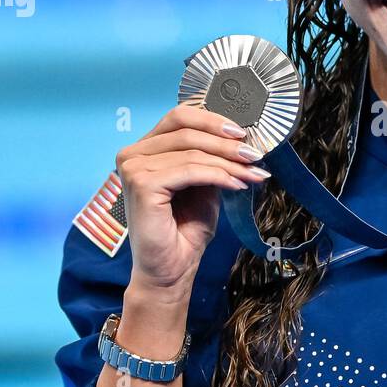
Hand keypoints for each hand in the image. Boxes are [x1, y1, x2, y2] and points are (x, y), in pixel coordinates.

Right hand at [115, 104, 269, 296]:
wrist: (171, 269)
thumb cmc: (184, 230)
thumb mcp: (203, 184)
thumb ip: (211, 158)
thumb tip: (239, 137)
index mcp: (144, 149)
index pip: (179, 117)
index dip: (213, 120)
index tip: (243, 134)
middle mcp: (132, 154)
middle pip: (186, 129)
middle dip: (226, 141)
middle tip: (254, 154)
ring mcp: (133, 168)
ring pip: (192, 151)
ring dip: (228, 162)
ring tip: (253, 172)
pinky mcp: (142, 184)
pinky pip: (190, 170)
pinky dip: (218, 175)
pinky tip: (237, 184)